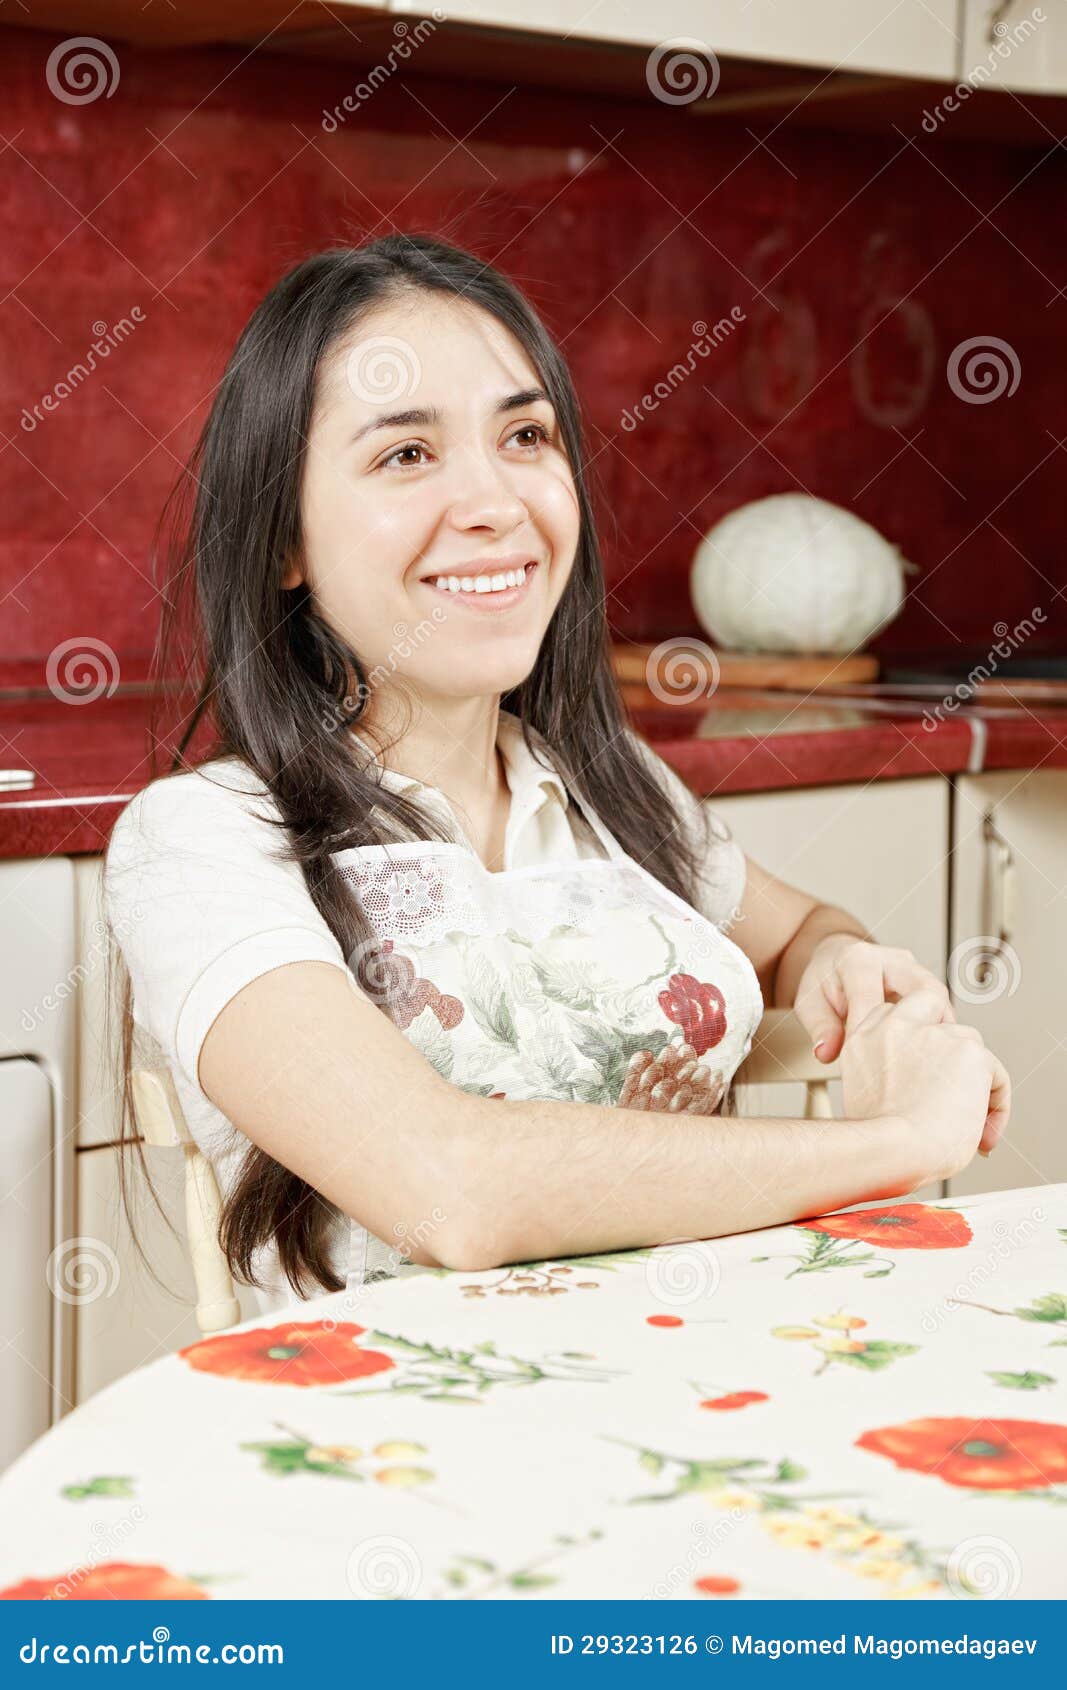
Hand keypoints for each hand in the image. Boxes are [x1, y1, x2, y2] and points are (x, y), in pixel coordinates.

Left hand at [794, 935, 955, 1063]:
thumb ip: (819, 1026)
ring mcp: (913, 968)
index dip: (867, 1035)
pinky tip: (930, 1054)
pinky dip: (937, 1028)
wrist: (837, 962)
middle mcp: (892, 958)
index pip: (869, 999)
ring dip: (936, 1028)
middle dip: (921, 1026)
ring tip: (927, 1061)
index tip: (863, 1066)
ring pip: (938, 997)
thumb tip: (827, 1052)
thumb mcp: (810, 1001)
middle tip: (912, 1063)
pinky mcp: (924, 982)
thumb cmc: (825, 982)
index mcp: (859, 959)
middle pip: (923, 989)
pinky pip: (940, 1005)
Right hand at [840, 988, 1010, 1181]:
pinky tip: (983, 1128)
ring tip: (968, 1120)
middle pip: (929, 1005)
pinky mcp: (967, 1050)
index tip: (921, 1073)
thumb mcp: (864, 1099)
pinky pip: (994, 1072)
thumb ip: (886, 1078)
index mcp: (863, 1039)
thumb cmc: (877, 1144)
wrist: (893, 1152)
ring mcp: (932, 1035)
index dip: (912, 1039)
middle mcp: (894, 1028)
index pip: (891, 1015)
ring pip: (968, 1041)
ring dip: (972, 1077)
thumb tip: (915, 1093)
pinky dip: (996, 1102)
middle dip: (944, 1036)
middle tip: (953, 1078)